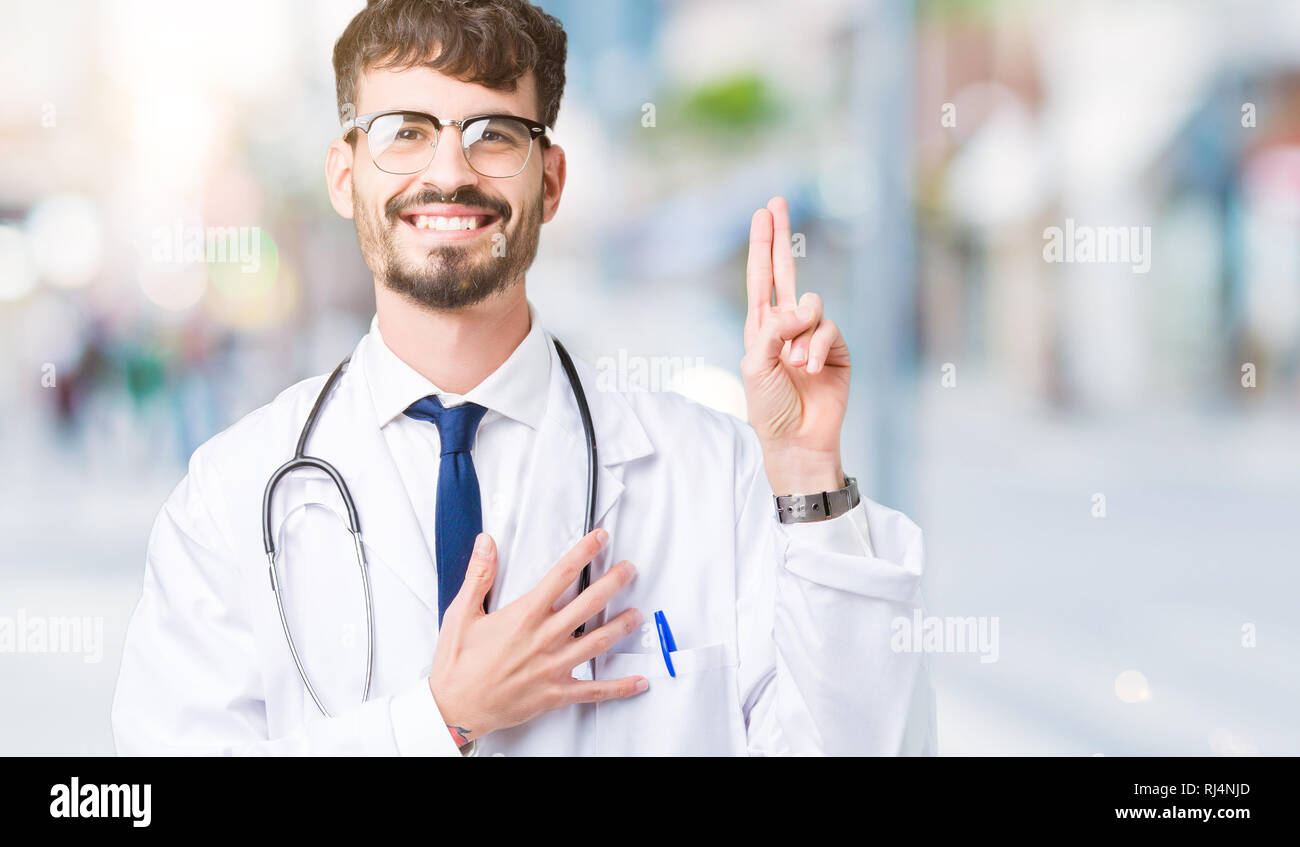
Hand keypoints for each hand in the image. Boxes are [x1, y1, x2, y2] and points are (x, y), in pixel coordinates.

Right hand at [427, 529, 647, 746]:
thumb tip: (486, 543)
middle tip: (629, 570)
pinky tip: (637, 681)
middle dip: (613, 583)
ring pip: (599, 642)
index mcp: (524, 616)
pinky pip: (594, 690)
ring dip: (622, 626)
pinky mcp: (556, 693)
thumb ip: (478, 575)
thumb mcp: (461, 613)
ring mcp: (554, 666)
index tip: (600, 539)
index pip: (562, 574)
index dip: (585, 552)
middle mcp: (544, 638)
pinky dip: (619, 687)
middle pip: (589, 603)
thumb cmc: (457, 664)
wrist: (455, 708)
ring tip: (637, 613)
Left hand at [741, 196, 850, 494]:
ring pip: (811, 306)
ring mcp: (813, 337)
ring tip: (794, 363)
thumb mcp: (755, 368)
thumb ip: (770, 332)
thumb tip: (797, 305)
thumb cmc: (770, 409)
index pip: (761, 279)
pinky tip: (809, 369)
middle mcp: (787, 327)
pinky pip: (828, 330)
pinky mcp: (837, 350)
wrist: (798, 441)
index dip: (762, 246)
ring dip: (800, 332)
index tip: (762, 214)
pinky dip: (816, 348)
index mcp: (761, 329)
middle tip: (776, 202)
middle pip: (786, 272)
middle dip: (780, 237)